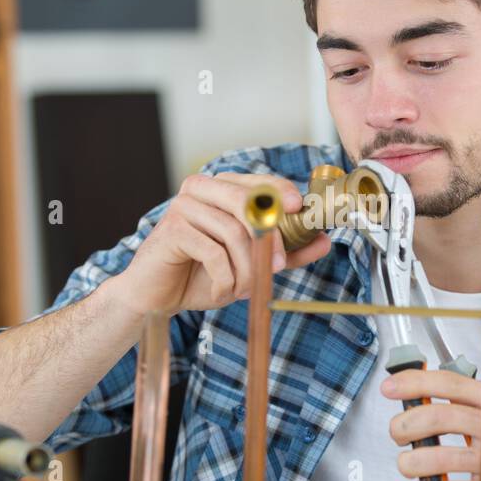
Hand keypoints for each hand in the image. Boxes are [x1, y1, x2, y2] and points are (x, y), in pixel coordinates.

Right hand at [121, 171, 331, 312]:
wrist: (156, 298)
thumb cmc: (200, 276)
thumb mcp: (250, 265)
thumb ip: (284, 252)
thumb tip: (324, 241)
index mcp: (220, 189)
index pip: (258, 182)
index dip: (281, 192)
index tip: (299, 208)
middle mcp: (201, 189)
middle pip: (248, 202)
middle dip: (270, 238)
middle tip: (277, 266)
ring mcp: (184, 206)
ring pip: (235, 232)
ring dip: (245, 269)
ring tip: (241, 289)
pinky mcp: (173, 229)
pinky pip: (215, 252)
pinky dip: (224, 279)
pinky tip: (220, 290)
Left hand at [382, 369, 480, 480]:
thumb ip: (477, 405)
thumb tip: (428, 393)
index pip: (451, 382)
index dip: (414, 383)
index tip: (389, 388)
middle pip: (439, 416)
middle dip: (405, 425)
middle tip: (396, 434)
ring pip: (436, 457)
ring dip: (409, 463)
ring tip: (407, 466)